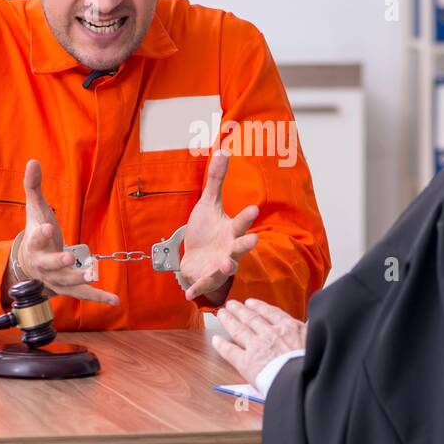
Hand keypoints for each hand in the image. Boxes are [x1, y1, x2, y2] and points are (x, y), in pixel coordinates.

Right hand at [17, 159, 118, 305]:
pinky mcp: (68, 288)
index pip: (36, 238)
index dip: (41, 233)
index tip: (46, 226)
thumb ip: (34, 187)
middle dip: (60, 262)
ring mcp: (56, 279)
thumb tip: (32, 162)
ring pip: (66, 282)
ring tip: (91, 276)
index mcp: (34, 244)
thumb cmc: (35, 233)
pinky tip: (115, 301)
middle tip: (70, 258)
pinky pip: (83, 295)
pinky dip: (99, 298)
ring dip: (79, 280)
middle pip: (50, 265)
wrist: (30, 264)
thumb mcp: (35, 209)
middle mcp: (44, 265)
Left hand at [178, 150, 259, 300]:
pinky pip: (202, 284)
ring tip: (228, 265)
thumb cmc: (206, 231)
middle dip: (246, 244)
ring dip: (227, 267)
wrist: (196, 258)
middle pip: (240, 247)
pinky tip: (189, 294)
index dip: (246, 217)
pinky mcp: (205, 278)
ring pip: (226, 267)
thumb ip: (216, 180)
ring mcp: (218, 266)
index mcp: (231, 231)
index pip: (240, 222)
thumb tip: (223, 150)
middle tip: (254, 240)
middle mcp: (229, 250)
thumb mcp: (209, 203)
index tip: (253, 208)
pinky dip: (196, 289)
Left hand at [212, 298, 306, 388]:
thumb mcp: (318, 340)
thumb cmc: (313, 364)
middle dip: (240, 310)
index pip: (270, 313)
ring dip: (229, 320)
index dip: (259, 307)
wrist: (304, 381)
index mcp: (288, 327)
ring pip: (238, 329)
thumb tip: (315, 322)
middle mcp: (270, 333)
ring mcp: (257, 347)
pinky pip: (230, 351)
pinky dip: (221, 345)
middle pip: (251, 318)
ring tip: (222, 313)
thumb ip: (311, 329)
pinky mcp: (246, 363)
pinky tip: (215, 340)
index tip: (251, 302)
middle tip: (231, 304)